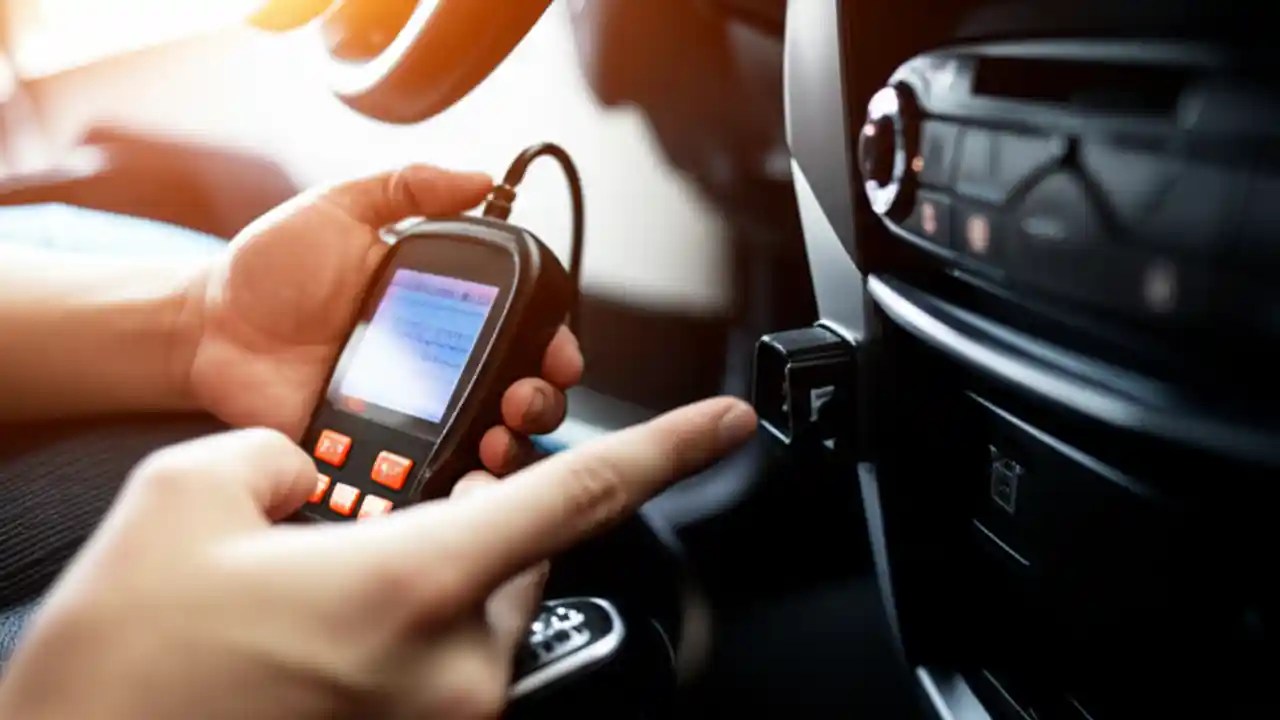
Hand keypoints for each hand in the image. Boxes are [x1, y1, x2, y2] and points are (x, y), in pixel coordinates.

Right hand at [0, 398, 756, 719]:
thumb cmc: (124, 670)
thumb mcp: (187, 502)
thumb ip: (283, 454)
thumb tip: (318, 471)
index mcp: (413, 589)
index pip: (579, 497)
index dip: (670, 450)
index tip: (730, 425)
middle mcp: (451, 671)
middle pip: (518, 551)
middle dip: (476, 509)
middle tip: (391, 500)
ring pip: (481, 608)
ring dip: (434, 570)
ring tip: (328, 577)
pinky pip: (448, 661)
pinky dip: (413, 624)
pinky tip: (332, 625)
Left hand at [185, 165, 582, 474]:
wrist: (206, 330)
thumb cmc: (267, 269)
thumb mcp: (337, 208)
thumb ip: (406, 187)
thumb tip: (478, 177)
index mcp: (440, 308)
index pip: (519, 331)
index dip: (551, 345)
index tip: (558, 354)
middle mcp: (436, 365)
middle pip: (517, 393)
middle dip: (540, 401)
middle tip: (524, 398)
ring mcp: (409, 414)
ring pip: (483, 444)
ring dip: (508, 449)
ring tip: (497, 442)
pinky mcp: (374, 454)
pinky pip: (424, 478)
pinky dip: (450, 485)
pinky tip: (457, 478)